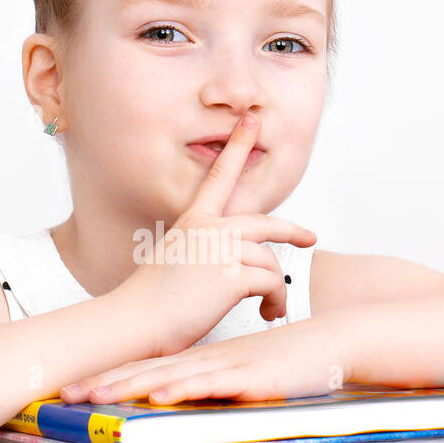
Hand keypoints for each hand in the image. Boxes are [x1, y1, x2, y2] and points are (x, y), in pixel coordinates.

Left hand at [59, 314, 355, 405]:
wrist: (332, 342)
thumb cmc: (289, 361)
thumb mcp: (244, 372)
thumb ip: (217, 382)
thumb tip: (188, 399)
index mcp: (202, 359)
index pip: (148, 367)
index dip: (111, 377)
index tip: (75, 389)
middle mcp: (207, 360)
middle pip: (148, 371)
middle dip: (106, 383)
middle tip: (67, 395)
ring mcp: (227, 366)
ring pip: (170, 378)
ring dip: (132, 387)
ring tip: (96, 396)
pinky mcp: (250, 377)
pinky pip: (210, 384)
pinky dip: (182, 391)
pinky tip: (159, 398)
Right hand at [112, 111, 316, 358]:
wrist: (134, 323)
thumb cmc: (151, 302)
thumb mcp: (176, 262)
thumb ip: (203, 252)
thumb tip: (228, 265)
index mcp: (192, 221)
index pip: (219, 176)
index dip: (237, 144)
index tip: (251, 119)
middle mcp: (208, 229)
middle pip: (265, 223)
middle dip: (293, 230)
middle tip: (309, 238)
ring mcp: (221, 251)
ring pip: (270, 262)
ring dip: (277, 289)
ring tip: (271, 309)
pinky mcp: (232, 277)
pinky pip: (272, 284)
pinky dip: (276, 301)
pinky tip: (268, 313)